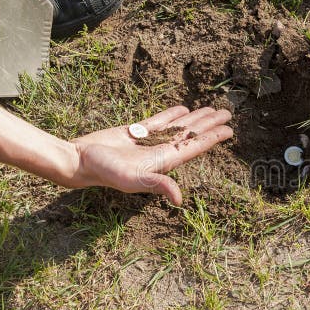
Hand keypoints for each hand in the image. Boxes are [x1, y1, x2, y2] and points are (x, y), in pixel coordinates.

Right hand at [67, 106, 232, 204]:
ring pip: (178, 127)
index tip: (229, 130)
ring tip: (211, 109)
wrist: (80, 160)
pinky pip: (159, 122)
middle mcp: (160, 152)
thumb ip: (157, 185)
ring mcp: (148, 142)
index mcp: (164, 161)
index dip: (212, 138)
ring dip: (195, 119)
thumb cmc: (105, 171)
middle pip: (191, 135)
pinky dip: (172, 115)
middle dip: (210, 124)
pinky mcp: (134, 133)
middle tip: (227, 114)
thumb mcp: (132, 180)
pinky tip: (183, 110)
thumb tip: (180, 199)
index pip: (194, 147)